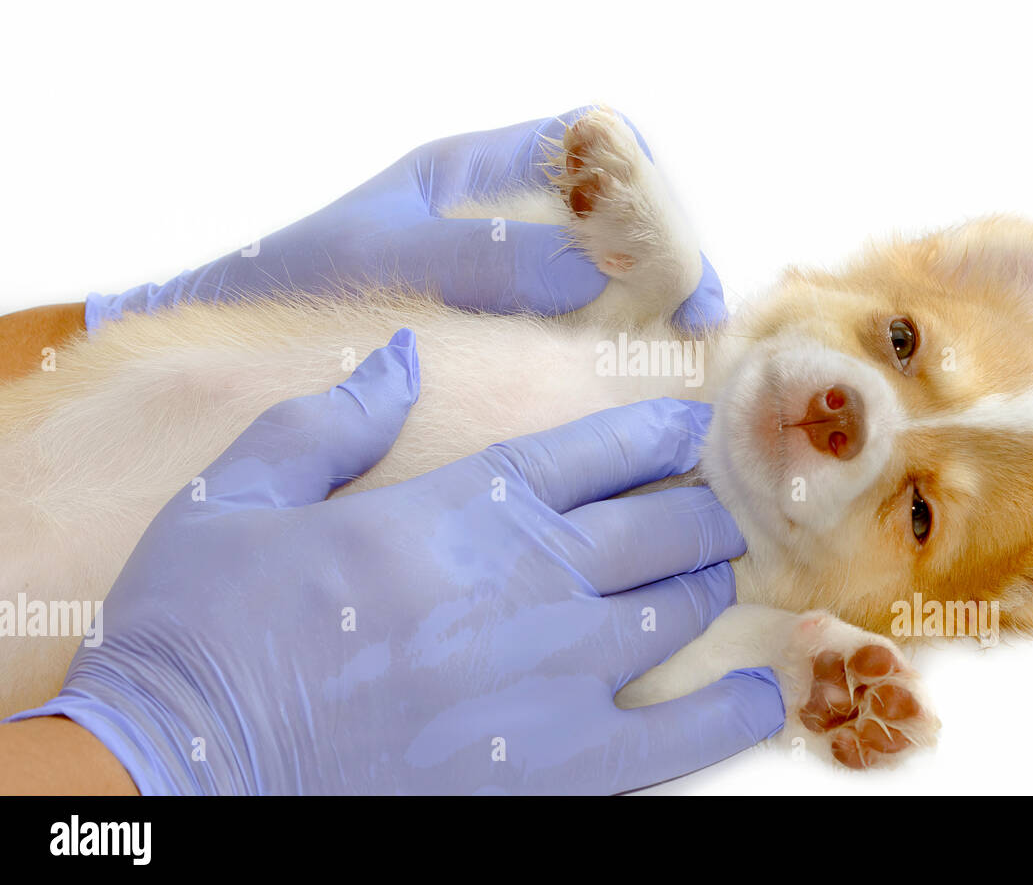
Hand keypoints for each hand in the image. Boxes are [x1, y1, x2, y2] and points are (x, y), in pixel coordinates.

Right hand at [7, 332, 780, 793]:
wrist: (180, 770)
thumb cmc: (198, 629)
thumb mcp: (236, 492)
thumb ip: (331, 417)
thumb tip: (402, 353)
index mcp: (459, 511)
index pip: (593, 450)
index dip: (654, 432)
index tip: (691, 428)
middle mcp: (528, 583)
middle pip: (660, 526)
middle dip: (698, 512)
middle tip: (713, 512)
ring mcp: (553, 678)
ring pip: (680, 612)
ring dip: (707, 586)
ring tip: (717, 577)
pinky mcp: (557, 771)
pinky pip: (681, 740)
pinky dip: (731, 713)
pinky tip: (759, 693)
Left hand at [85, 108, 726, 331]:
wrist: (230, 342)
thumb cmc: (296, 284)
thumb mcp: (382, 255)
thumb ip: (480, 258)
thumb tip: (590, 274)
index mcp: (477, 166)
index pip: (597, 138)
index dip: (650, 184)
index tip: (674, 248)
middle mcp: (502, 211)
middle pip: (620, 208)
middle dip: (669, 255)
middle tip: (697, 319)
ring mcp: (504, 270)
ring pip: (607, 270)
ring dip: (649, 307)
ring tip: (678, 359)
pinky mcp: (497, 327)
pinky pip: (575, 324)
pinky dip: (610, 347)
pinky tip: (626, 385)